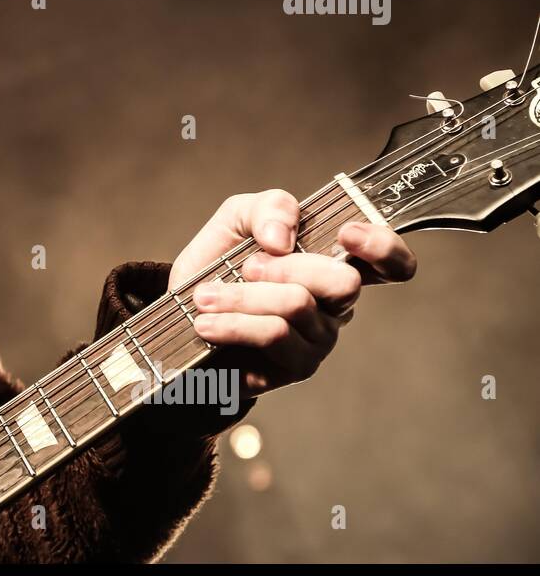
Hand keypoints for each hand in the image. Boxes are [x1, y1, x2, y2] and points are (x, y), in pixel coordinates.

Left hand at [170, 190, 416, 395]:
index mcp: (333, 262)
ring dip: (242, 297)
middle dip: (289, 268)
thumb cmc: (220, 264)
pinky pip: (273, 335)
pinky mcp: (296, 367)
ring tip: (205, 298)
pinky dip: (233, 324)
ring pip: (297, 306)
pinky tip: (206, 324)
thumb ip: (268, 208)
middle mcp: (337, 303)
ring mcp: (321, 337)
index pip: (390, 263)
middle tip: (247, 267)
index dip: (383, 247)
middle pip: (344, 283)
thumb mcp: (237, 219)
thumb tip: (281, 238)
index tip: (346, 233)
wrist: (186, 316)